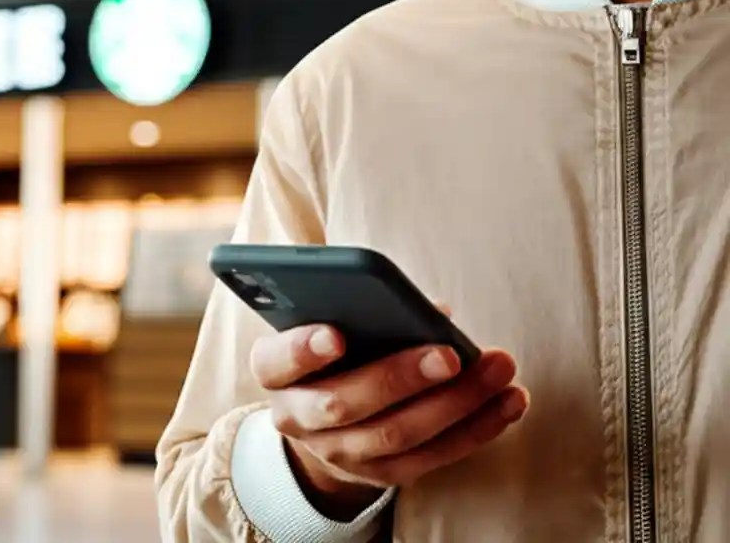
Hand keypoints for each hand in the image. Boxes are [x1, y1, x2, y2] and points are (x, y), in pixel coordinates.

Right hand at [249, 325, 526, 520]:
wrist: (326, 422)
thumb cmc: (337, 354)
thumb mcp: (331, 324)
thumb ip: (364, 309)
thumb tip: (432, 312)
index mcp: (276, 372)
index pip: (277, 361)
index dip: (302, 350)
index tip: (335, 334)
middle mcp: (297, 417)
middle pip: (343, 403)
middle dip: (398, 378)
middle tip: (448, 355)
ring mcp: (337, 452)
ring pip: (394, 434)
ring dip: (454, 404)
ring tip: (497, 371)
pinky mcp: (379, 475)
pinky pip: (431, 458)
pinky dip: (476, 430)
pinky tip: (508, 402)